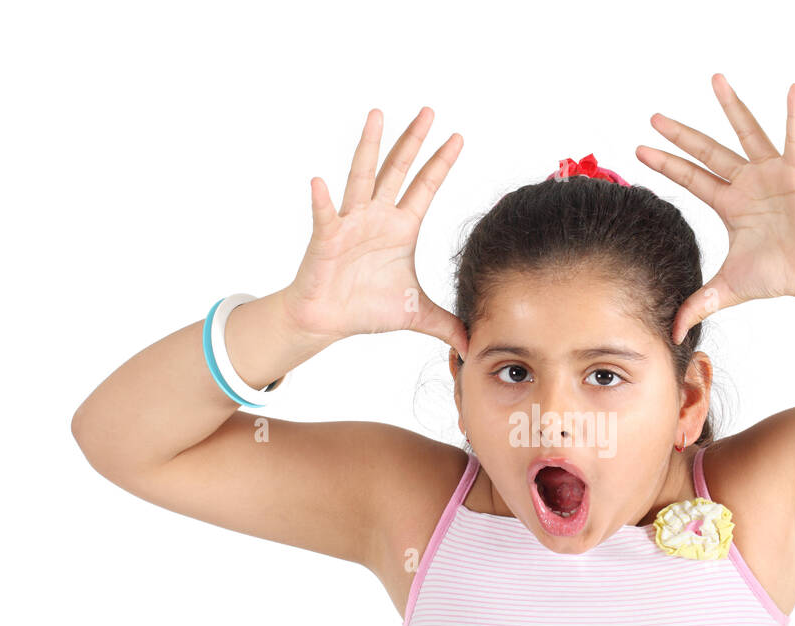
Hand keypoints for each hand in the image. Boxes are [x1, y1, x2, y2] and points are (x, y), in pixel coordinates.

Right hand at [282, 107, 469, 359]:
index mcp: (401, 228)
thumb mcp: (417, 316)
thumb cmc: (367, 309)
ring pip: (362, 177)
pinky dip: (322, 200)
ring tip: (378, 116)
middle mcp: (378, 216)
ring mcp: (351, 222)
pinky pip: (325, 216)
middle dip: (413, 141)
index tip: (459, 137)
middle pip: (398, 170)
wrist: (329, 320)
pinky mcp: (327, 239)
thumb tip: (475, 345)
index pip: (425, 188)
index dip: (441, 163)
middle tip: (429, 110)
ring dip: (369, 147)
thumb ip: (448, 325)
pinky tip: (319, 182)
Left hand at [636, 75, 794, 343]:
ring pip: (746, 132)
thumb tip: (674, 333)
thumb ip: (699, 304)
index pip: (691, 178)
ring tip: (714, 80)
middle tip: (653, 117)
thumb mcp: (729, 289)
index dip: (666, 165)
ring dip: (731, 106)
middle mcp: (746, 183)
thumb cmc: (779, 275)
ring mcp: (771, 173)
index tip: (640, 151)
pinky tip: (792, 89)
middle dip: (680, 134)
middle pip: (707, 151)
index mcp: (729, 204)